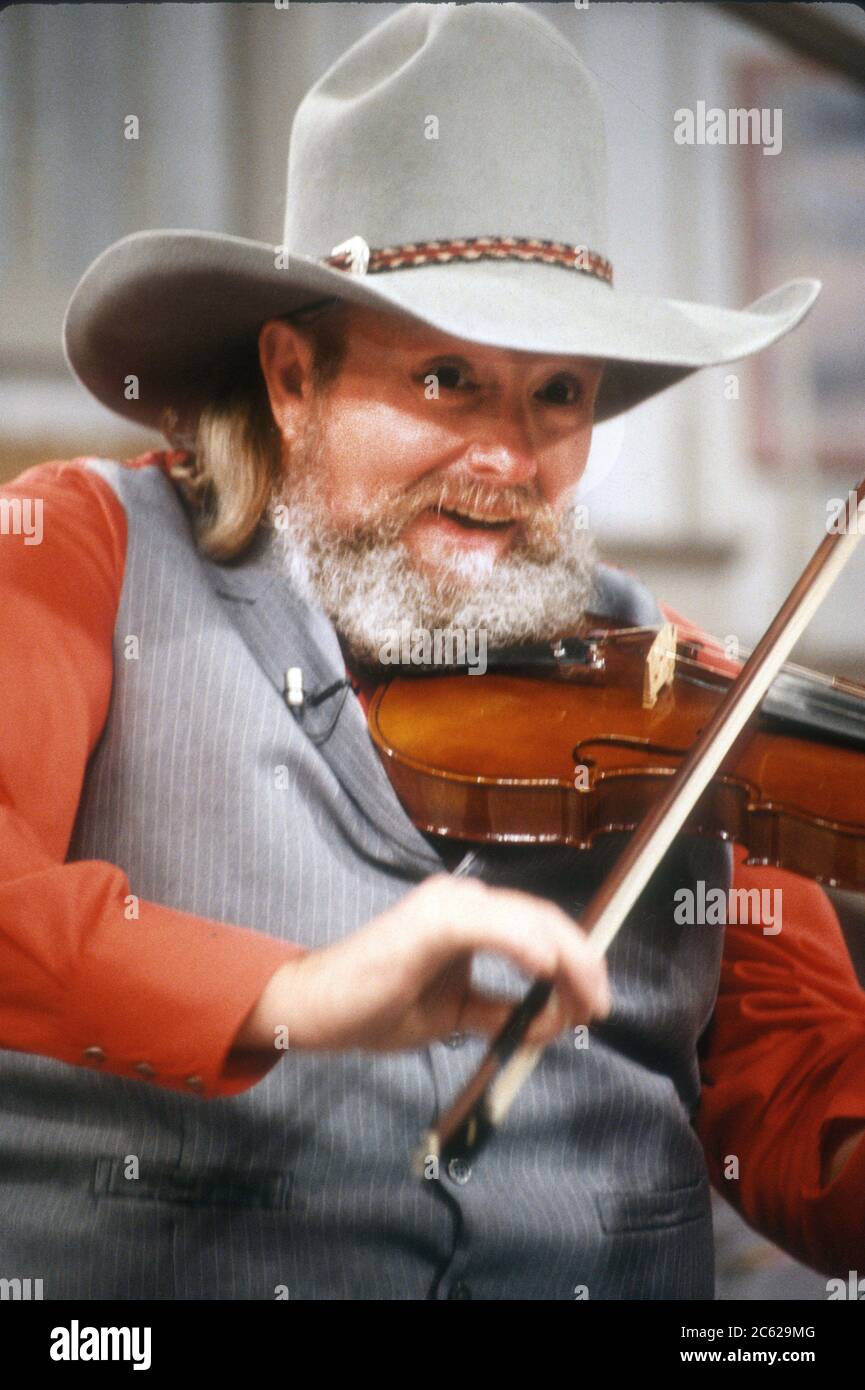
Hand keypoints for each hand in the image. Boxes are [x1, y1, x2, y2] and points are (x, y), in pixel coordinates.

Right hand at [235, 874, 610, 1053]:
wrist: (314, 1009)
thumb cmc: (374, 1007)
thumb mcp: (453, 1015)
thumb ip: (498, 1012)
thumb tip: (548, 1021)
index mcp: (468, 916)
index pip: (540, 927)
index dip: (578, 962)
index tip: (595, 1005)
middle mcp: (463, 900)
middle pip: (545, 918)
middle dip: (584, 964)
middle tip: (599, 1008)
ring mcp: (448, 905)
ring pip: (528, 919)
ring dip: (567, 962)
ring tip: (582, 1002)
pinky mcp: (431, 920)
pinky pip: (490, 927)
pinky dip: (524, 945)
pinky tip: (546, 968)